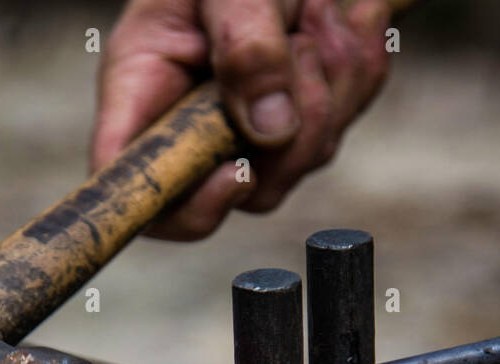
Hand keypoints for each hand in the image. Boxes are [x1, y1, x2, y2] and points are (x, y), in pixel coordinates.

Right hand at [90, 0, 392, 239]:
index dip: (188, 208)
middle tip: (304, 43)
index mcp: (143, 89)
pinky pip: (338, 124)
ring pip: (301, 158)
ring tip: (319, 12)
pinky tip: (352, 21)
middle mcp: (192, 121)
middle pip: (248, 187)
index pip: (141, 188)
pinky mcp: (293, 116)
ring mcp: (246, 127)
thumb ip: (246, 46)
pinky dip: (357, 74)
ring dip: (333, 84)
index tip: (238, 172)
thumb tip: (271, 131)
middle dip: (298, 127)